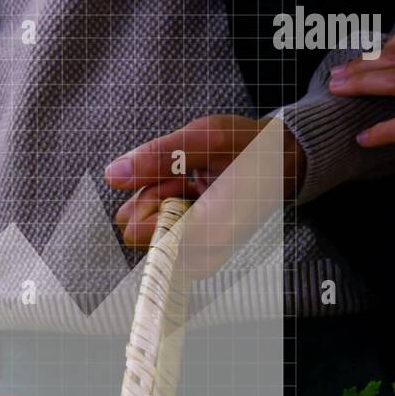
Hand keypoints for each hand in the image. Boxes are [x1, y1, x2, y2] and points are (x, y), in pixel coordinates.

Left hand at [104, 114, 304, 249]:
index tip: (174, 180)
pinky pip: (159, 230)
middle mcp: (201, 255)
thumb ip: (158, 157)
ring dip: (160, 199)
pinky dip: (168, 205)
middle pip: (136, 233)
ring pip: (145, 230)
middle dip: (152, 197)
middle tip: (184, 178)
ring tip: (192, 182)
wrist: (281, 163)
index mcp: (209, 233)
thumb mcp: (207, 138)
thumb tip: (113, 175)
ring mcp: (197, 256)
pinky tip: (192, 191)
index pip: (138, 234)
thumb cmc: (251, 149)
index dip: (148, 199)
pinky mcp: (194, 251)